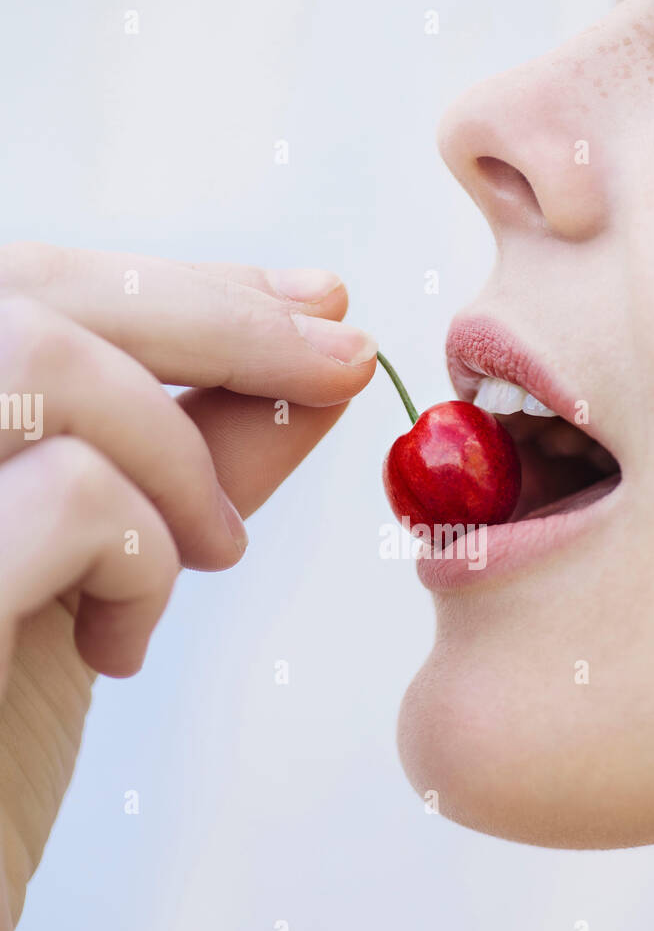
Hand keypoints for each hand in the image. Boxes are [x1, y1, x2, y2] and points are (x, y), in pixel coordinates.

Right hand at [0, 244, 377, 930]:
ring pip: (48, 366)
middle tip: (343, 358)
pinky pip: (75, 496)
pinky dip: (142, 555)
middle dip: (219, 318)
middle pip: (34, 297)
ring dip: (174, 454)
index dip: (181, 283)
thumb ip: (184, 457)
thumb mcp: (97, 569)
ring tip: (208, 557)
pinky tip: (120, 647)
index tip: (316, 301)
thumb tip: (309, 355)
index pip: (33, 287)